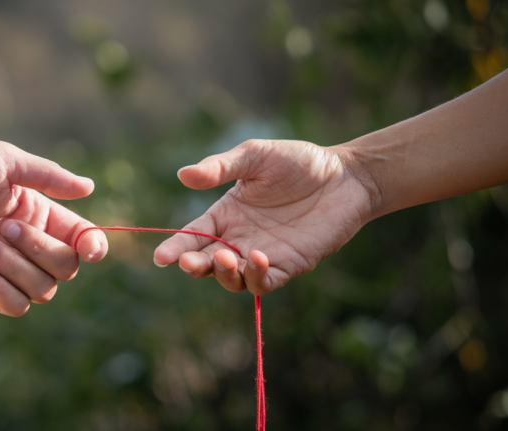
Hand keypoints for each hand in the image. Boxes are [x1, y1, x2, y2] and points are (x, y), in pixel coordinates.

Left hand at [0, 140, 107, 315]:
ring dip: (16, 267)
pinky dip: (5, 291)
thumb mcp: (8, 162)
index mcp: (39, 215)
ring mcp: (6, 270)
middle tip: (5, 227)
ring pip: (43, 290)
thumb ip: (50, 177)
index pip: (81, 240)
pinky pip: (15, 307)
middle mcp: (27, 245)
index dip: (93, 247)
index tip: (89, 248)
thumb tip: (90, 187)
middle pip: (66, 268)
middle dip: (41, 249)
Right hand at [153, 139, 375, 295]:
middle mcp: (239, 239)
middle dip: (195, 266)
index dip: (176, 247)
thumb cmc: (298, 162)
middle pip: (207, 262)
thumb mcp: (254, 157)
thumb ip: (221, 168)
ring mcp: (263, 255)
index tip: (162, 257)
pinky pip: (266, 282)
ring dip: (224, 274)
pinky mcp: (289, 265)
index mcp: (225, 214)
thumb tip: (183, 174)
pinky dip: (257, 277)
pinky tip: (258, 259)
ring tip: (226, 258)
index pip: (193, 236)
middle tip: (189, 262)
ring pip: (232, 278)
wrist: (345, 175)